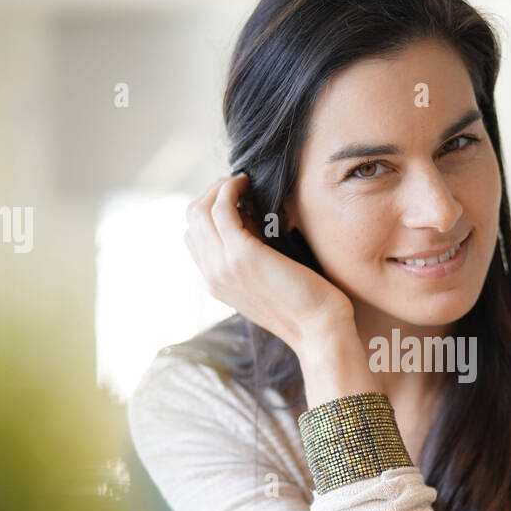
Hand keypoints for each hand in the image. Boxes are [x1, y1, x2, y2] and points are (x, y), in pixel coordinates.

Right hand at [183, 174, 354, 352]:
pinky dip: (229, 189)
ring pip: (199, 210)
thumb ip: (252, 251)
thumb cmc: (306, 304)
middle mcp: (213, 276)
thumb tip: (247, 214)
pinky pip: (220, 208)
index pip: (194, 237)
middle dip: (211, 193)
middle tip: (238, 183)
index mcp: (217, 284)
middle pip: (191, 220)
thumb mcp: (268, 276)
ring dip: (219, 187)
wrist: (319, 329)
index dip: (210, 211)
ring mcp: (223, 266)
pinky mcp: (241, 255)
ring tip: (242, 181)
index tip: (235, 198)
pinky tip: (247, 184)